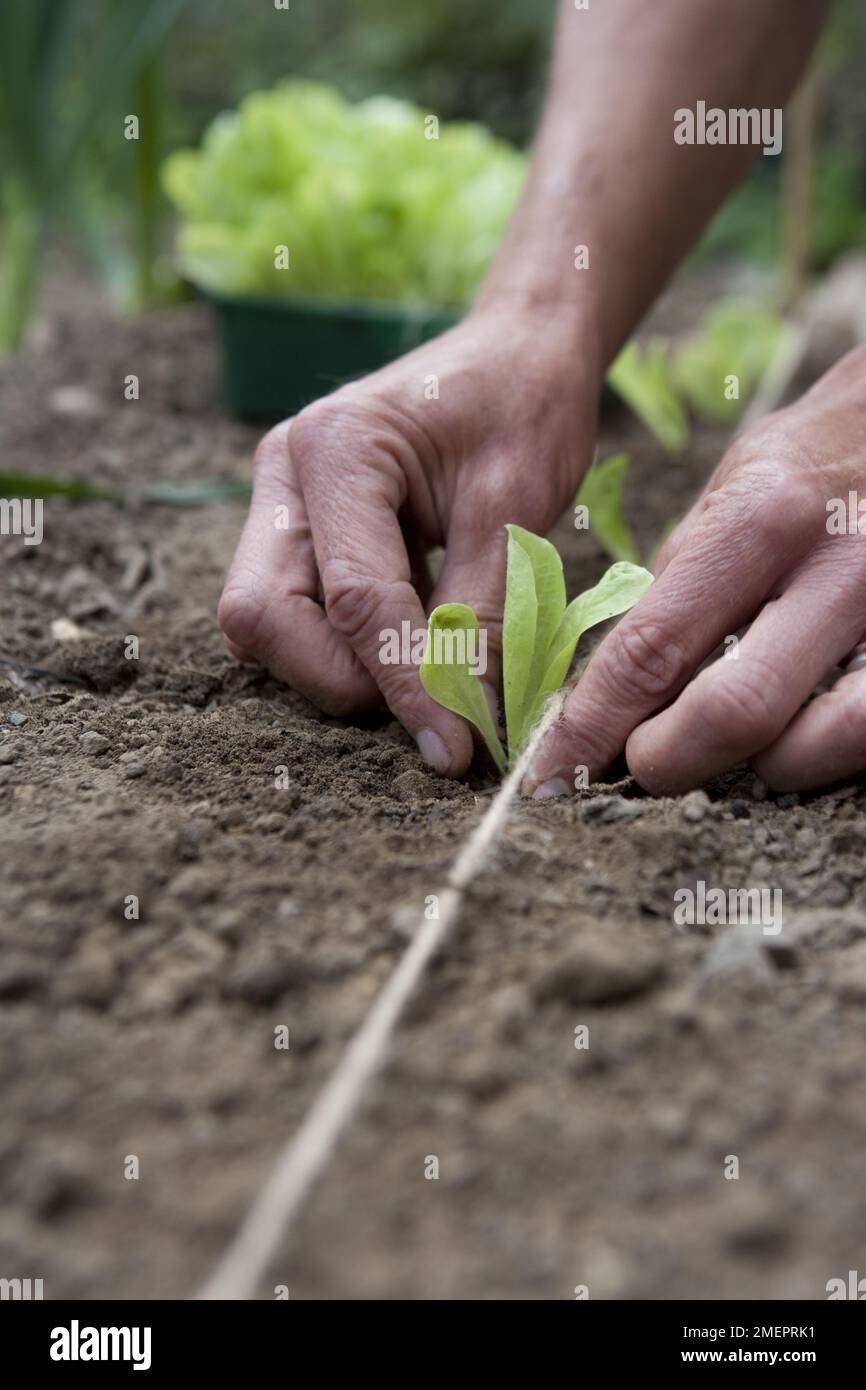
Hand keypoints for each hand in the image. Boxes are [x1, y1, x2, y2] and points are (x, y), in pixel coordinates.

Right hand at [219, 307, 599, 773]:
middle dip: (344, 679)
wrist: (520, 351)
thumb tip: (467, 724)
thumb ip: (482, 615)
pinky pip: (296, 613)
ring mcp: (280, 502)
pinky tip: (415, 638)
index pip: (354, 599)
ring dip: (342, 666)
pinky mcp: (297, 529)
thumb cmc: (527, 407)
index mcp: (336, 448)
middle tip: (436, 703)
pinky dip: (349, 646)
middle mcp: (285, 473)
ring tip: (432, 663)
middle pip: (264, 619)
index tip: (455, 749)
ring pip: (267, 625)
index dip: (404, 683)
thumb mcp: (518, 508)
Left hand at [525, 344, 865, 796]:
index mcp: (761, 518)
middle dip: (668, 760)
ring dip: (755, 765)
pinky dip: (820, 756)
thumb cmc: (809, 466)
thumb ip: (678, 589)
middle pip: (735, 712)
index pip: (652, 649)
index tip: (552, 775)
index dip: (591, 727)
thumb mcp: (728, 496)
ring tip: (736, 740)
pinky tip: (799, 737)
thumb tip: (614, 691)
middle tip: (644, 763)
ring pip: (816, 746)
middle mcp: (838, 567)